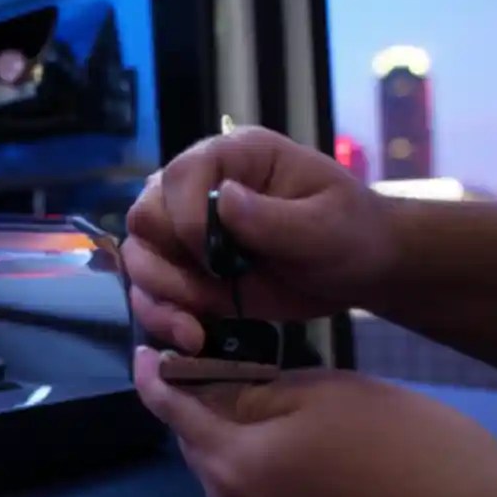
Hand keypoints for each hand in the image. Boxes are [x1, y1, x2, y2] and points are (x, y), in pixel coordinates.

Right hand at [123, 126, 394, 352]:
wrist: (357, 271)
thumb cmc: (350, 234)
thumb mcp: (326, 225)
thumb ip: (275, 217)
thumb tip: (225, 199)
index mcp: (233, 158)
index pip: (179, 176)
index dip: (186, 218)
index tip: (216, 257)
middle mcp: (198, 189)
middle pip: (145, 218)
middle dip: (168, 263)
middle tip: (213, 291)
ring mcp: (186, 232)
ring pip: (139, 259)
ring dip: (161, 298)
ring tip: (196, 330)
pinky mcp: (187, 272)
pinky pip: (151, 293)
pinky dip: (164, 318)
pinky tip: (194, 338)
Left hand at [134, 347, 496, 496]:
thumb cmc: (402, 446)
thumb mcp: (323, 393)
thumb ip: (255, 391)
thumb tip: (215, 390)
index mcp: (230, 463)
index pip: (170, 411)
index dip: (154, 376)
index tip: (147, 350)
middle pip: (194, 443)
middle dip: (193, 402)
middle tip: (209, 361)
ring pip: (222, 468)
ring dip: (225, 432)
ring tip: (250, 391)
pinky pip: (252, 492)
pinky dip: (252, 459)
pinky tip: (284, 436)